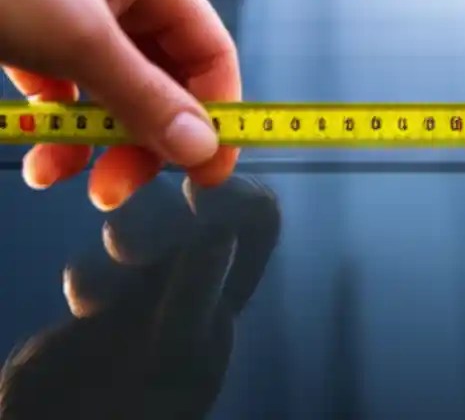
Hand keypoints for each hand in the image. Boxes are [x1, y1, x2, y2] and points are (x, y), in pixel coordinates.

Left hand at [0, 0, 239, 209]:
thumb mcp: (79, 43)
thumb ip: (145, 101)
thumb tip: (203, 150)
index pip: (208, 51)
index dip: (215, 112)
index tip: (205, 174)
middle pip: (159, 79)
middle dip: (140, 137)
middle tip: (115, 188)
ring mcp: (70, 9)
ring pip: (109, 90)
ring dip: (91, 139)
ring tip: (56, 175)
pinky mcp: (26, 30)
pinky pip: (61, 87)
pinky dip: (54, 123)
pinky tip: (35, 152)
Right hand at [0, 174, 279, 419]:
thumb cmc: (138, 407)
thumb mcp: (176, 346)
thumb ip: (195, 288)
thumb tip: (219, 228)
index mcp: (231, 294)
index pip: (258, 219)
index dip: (235, 191)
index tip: (195, 188)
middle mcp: (197, 285)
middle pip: (192, 210)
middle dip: (161, 211)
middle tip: (131, 244)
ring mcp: (147, 294)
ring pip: (142, 226)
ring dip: (125, 236)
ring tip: (110, 276)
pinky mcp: (101, 306)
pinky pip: (95, 265)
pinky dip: (88, 276)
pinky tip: (85, 308)